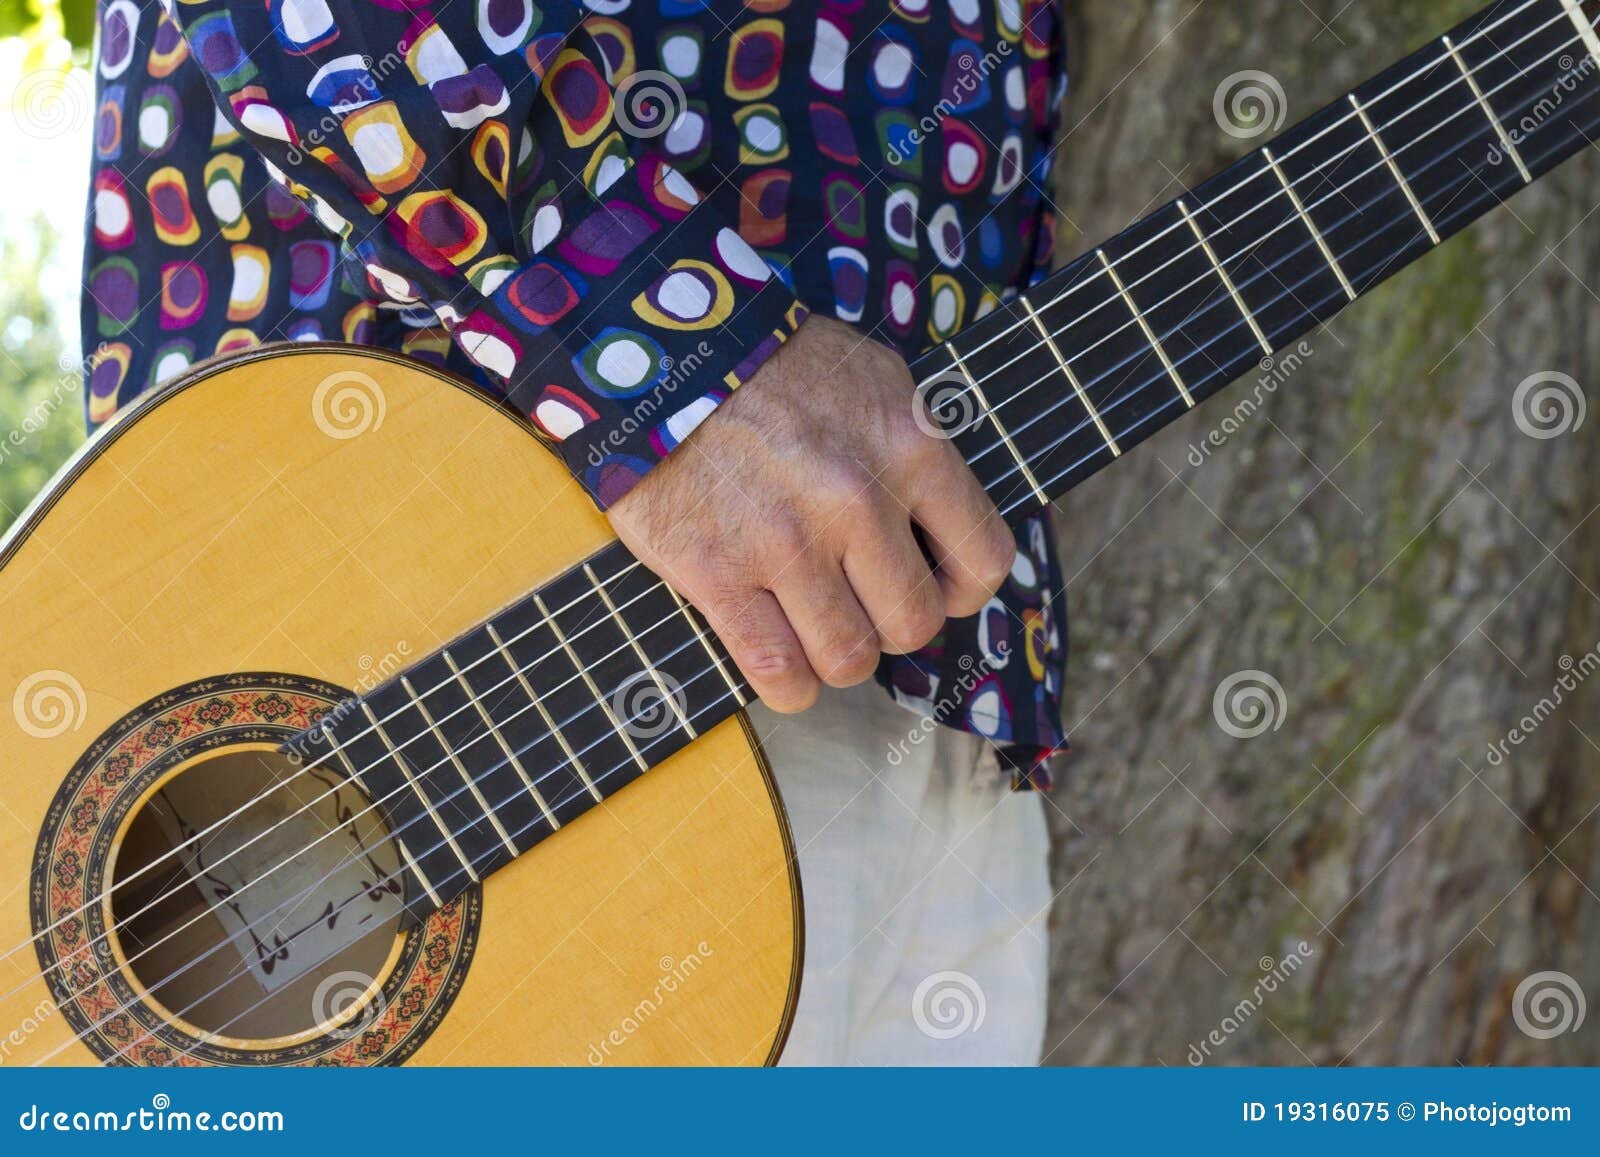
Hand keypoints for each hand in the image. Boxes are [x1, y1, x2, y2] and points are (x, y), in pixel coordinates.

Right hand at [607, 316, 1016, 712]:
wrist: (662, 354)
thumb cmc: (771, 364)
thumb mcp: (874, 378)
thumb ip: (916, 452)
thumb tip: (943, 525)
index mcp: (909, 448)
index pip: (982, 560)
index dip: (960, 590)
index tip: (932, 585)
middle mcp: (859, 501)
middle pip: (912, 623)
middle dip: (889, 625)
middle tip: (859, 602)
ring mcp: (788, 543)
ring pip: (850, 658)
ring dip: (836, 656)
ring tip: (815, 628)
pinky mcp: (719, 574)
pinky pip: (778, 672)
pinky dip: (787, 683)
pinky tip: (780, 661)